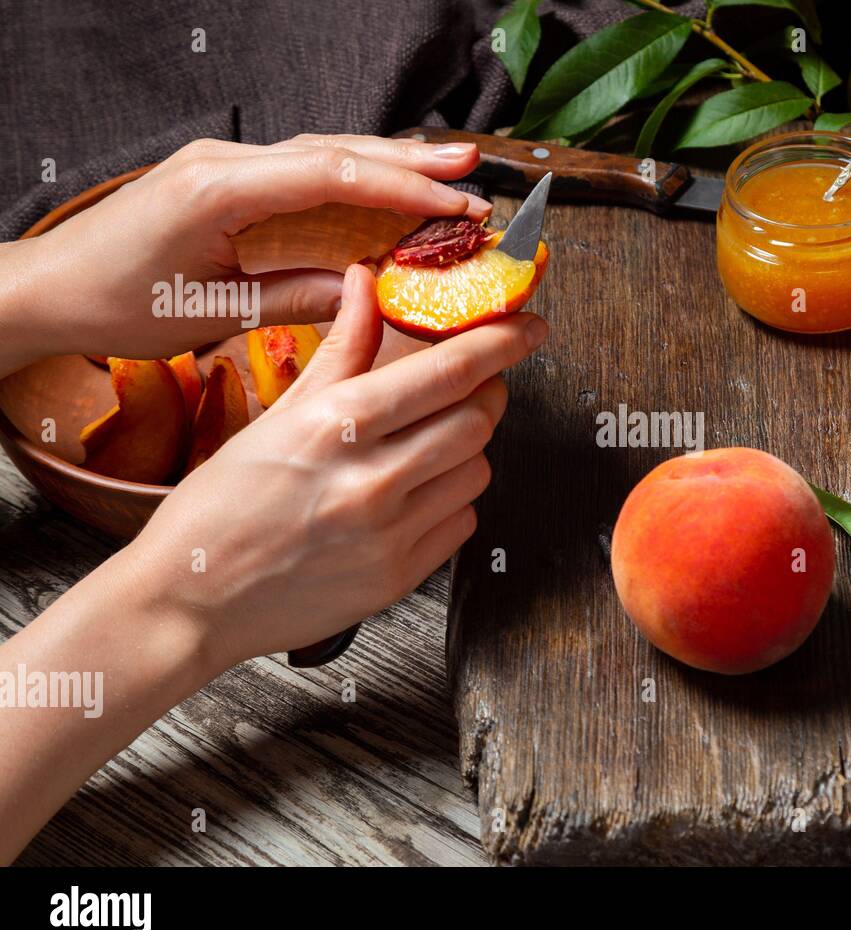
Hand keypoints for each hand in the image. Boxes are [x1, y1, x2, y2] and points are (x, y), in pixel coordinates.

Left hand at [5, 134, 488, 368]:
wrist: (51, 288)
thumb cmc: (117, 304)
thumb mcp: (211, 313)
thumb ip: (293, 295)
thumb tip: (364, 290)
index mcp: (220, 189)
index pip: (329, 174)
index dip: (401, 186)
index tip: (455, 204)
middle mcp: (225, 161)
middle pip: (334, 148)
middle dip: (409, 160)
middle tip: (473, 171)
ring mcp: (224, 164)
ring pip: (321, 153)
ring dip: (386, 162)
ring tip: (450, 173)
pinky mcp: (225, 177)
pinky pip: (300, 171)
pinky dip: (351, 178)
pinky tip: (386, 188)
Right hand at [123, 263, 546, 668]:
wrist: (191, 599)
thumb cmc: (222, 506)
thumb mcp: (277, 415)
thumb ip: (340, 348)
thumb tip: (368, 281)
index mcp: (336, 425)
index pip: (450, 371)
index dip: (502, 342)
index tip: (529, 327)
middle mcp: (370, 479)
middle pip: (478, 419)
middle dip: (485, 394)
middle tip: (470, 387)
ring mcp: (390, 534)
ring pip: (477, 470)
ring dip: (465, 450)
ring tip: (425, 446)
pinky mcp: (400, 577)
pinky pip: (461, 522)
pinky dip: (451, 499)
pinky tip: (413, 494)